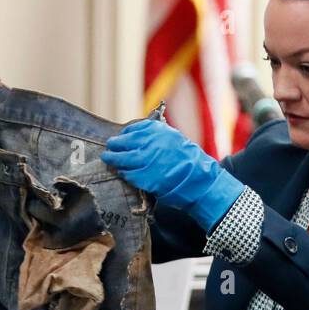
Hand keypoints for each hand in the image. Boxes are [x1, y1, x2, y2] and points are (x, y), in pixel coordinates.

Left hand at [103, 119, 243, 231]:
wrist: (201, 180)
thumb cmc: (190, 161)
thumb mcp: (176, 140)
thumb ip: (159, 136)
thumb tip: (141, 135)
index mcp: (161, 132)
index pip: (137, 129)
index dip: (126, 134)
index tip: (121, 136)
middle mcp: (153, 144)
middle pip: (126, 142)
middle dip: (115, 145)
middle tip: (108, 147)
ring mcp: (150, 161)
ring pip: (124, 159)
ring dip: (114, 159)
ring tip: (107, 158)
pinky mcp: (148, 177)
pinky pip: (130, 174)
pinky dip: (124, 173)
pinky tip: (121, 172)